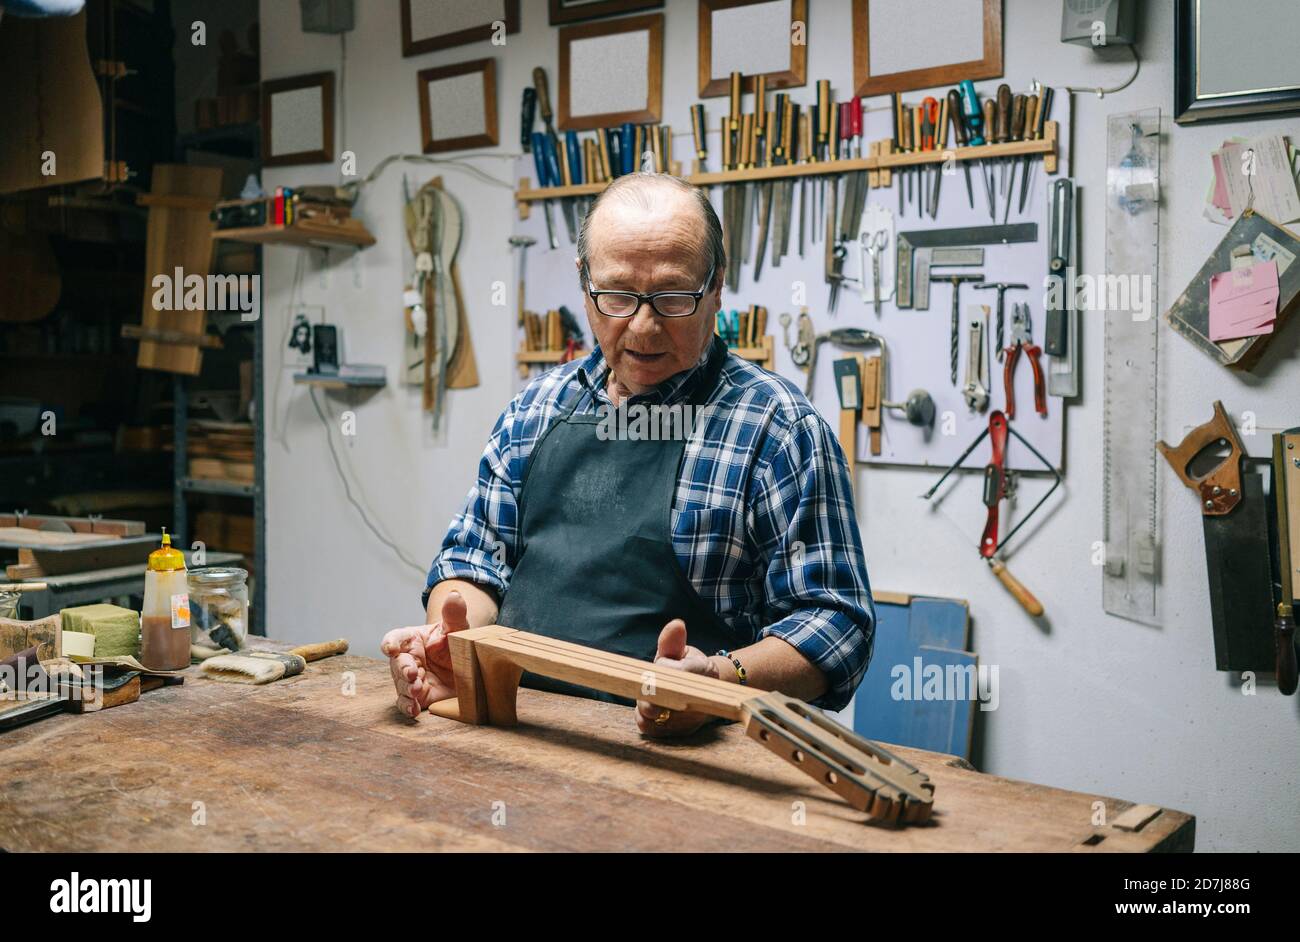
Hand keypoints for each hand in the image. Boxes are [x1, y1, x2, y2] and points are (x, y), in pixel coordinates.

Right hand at [380, 591, 469, 718]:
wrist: (467, 663)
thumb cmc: (455, 642)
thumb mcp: (457, 628)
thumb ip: (454, 613)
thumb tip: (454, 594)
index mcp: (411, 639)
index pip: (394, 638)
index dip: (391, 643)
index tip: (391, 647)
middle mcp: (406, 659)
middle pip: (396, 664)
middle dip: (402, 670)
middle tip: (412, 674)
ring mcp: (410, 679)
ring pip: (401, 685)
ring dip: (407, 689)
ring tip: (417, 690)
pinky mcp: (418, 696)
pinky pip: (406, 703)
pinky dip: (408, 707)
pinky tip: (414, 710)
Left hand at [635, 619, 721, 737]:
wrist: (702, 692)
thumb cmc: (686, 667)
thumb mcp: (679, 651)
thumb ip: (672, 642)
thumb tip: (676, 624)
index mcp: (704, 671)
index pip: (681, 672)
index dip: (663, 669)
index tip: (657, 665)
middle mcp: (701, 699)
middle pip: (665, 699)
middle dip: (648, 692)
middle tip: (644, 684)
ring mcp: (691, 720)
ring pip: (653, 716)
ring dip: (643, 704)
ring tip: (646, 693)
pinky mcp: (679, 733)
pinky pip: (651, 728)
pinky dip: (643, 718)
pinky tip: (646, 707)